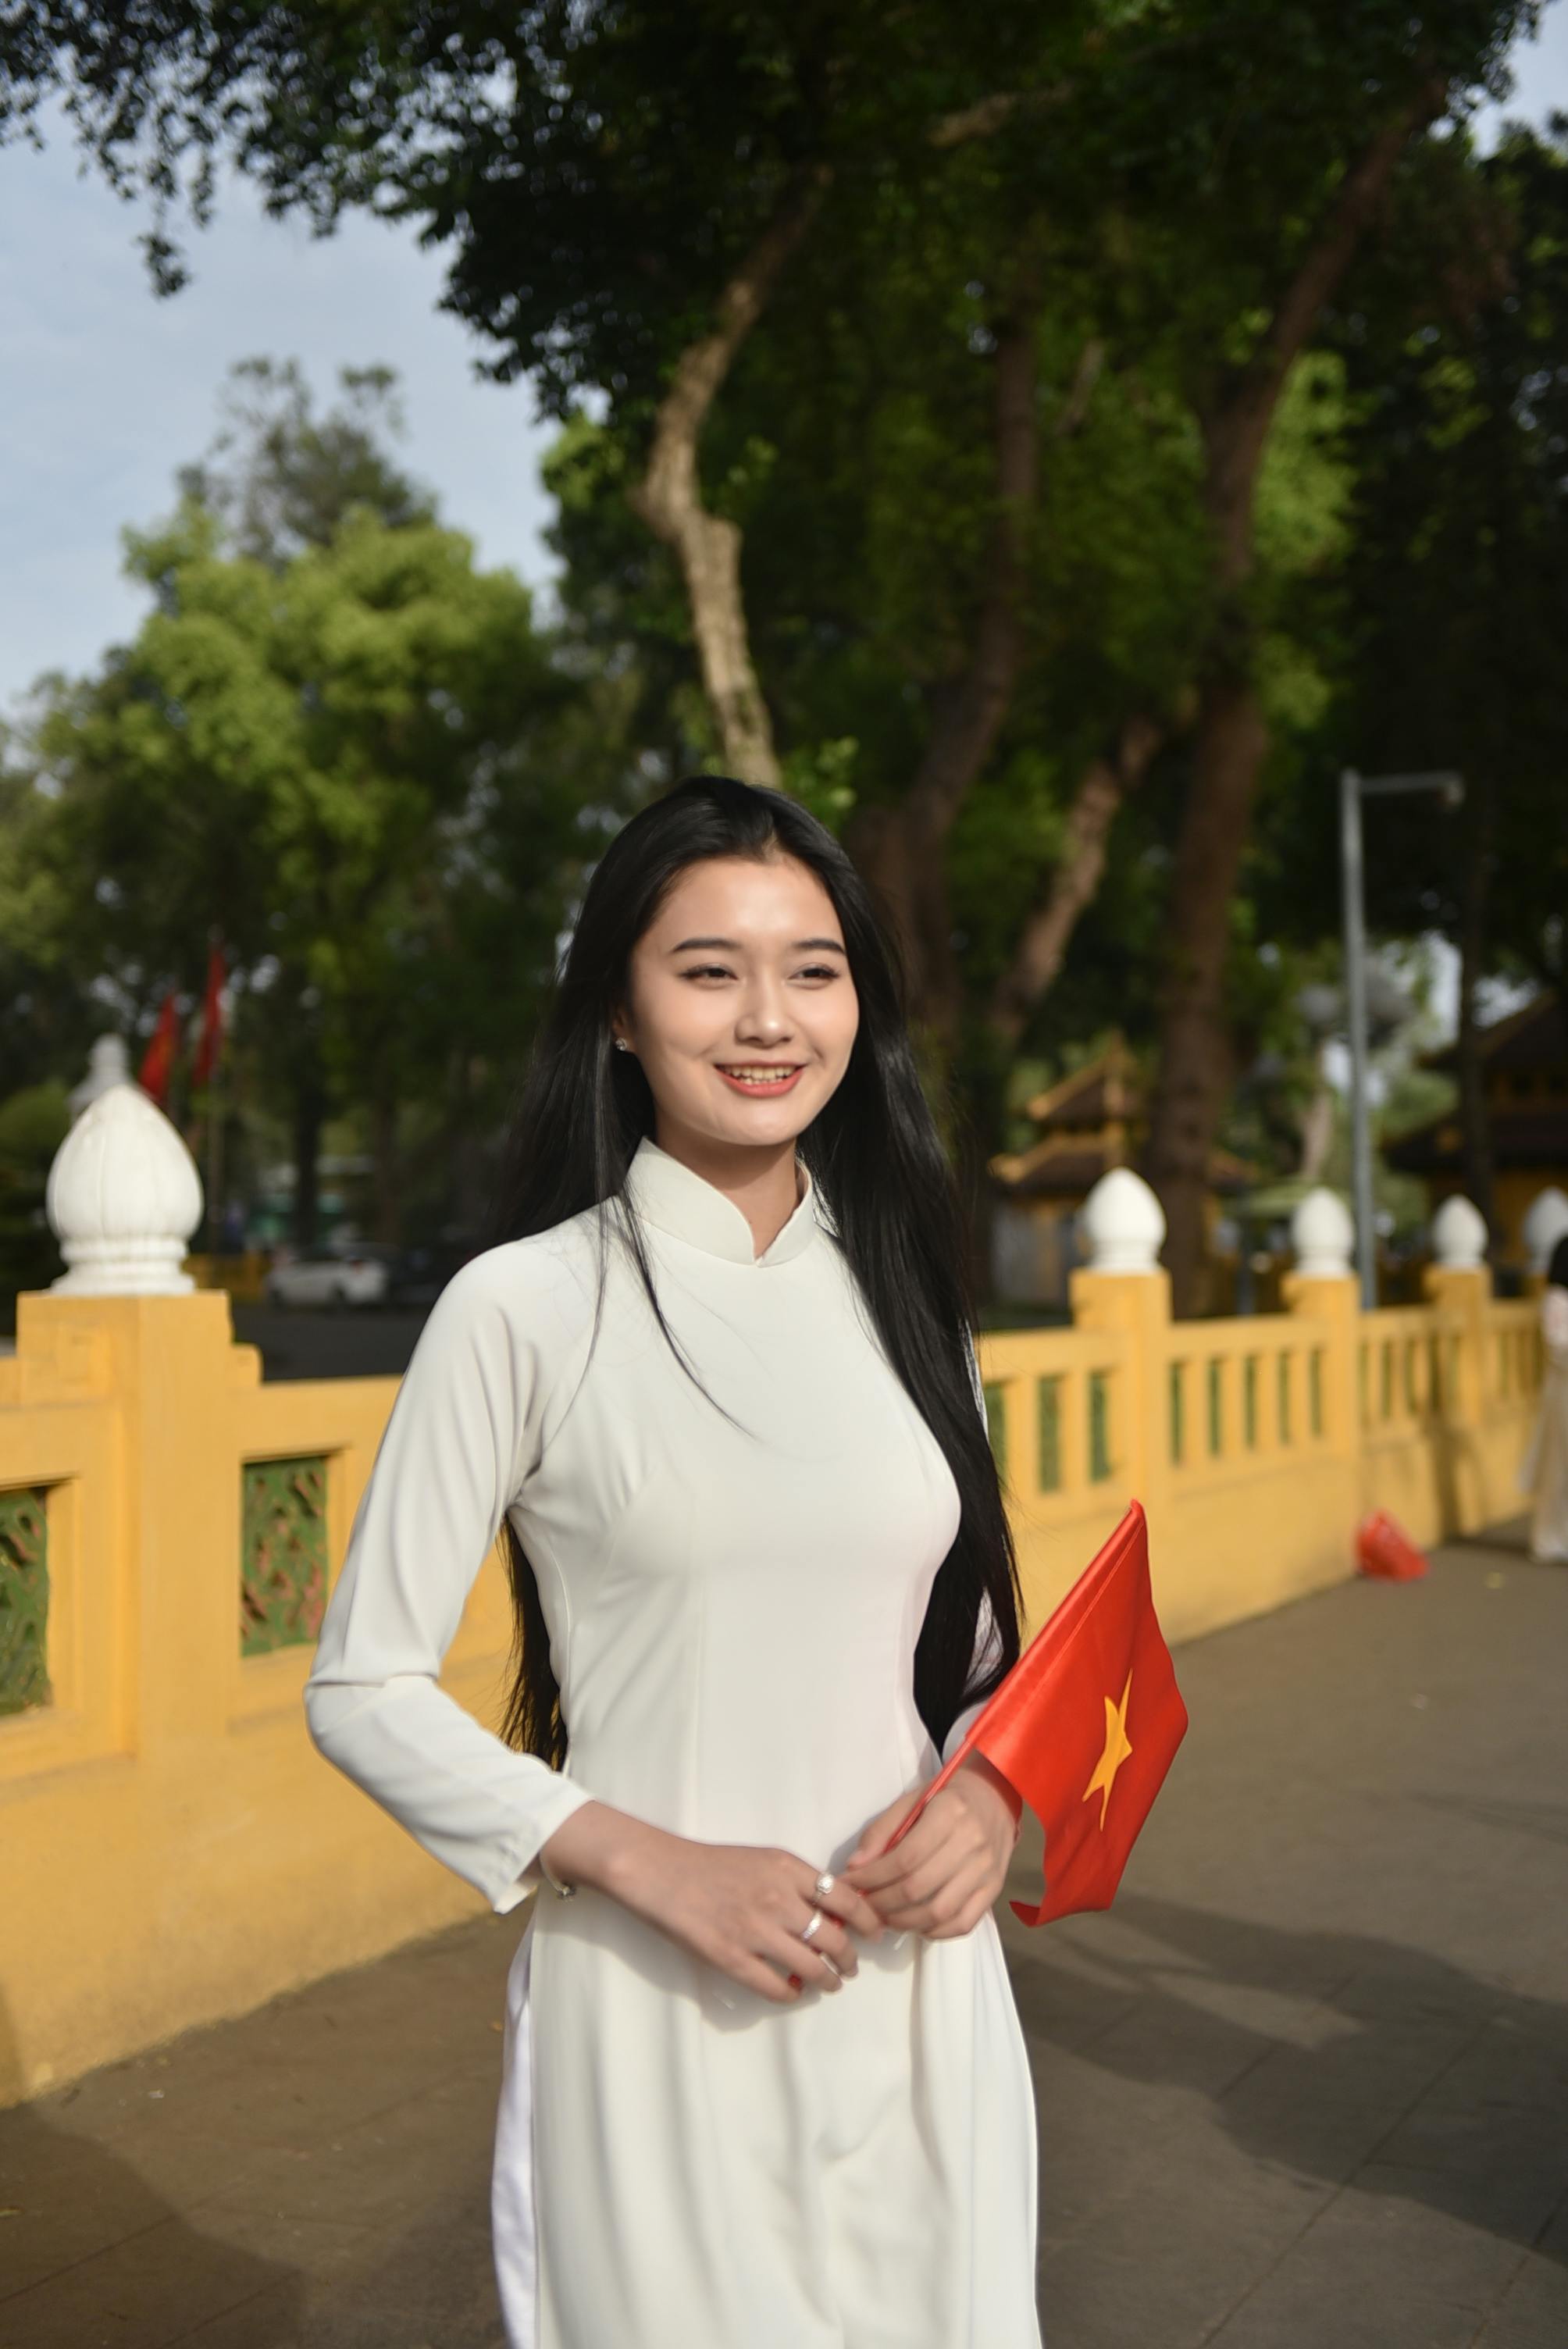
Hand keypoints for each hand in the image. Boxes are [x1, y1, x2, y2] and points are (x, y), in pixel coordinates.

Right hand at [539, 1804, 885, 2005]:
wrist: (661, 1872)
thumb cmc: (713, 1863)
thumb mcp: (764, 1858)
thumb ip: (799, 1881)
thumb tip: (838, 1910)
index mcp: (787, 1868)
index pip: (847, 1898)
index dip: (869, 1921)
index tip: (877, 1934)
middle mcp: (777, 1899)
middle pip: (834, 1938)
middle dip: (850, 1959)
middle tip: (851, 1968)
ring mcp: (754, 1931)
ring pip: (811, 1967)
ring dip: (828, 1980)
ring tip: (830, 1984)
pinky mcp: (731, 1958)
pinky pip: (775, 1987)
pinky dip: (791, 1994)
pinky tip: (794, 1992)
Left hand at [836, 1756, 1020, 1939]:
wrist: (995, 1798)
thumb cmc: (947, 1798)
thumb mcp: (911, 1801)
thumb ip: (881, 1831)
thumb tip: (854, 1867)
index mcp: (949, 1813)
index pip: (904, 1858)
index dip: (872, 1877)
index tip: (849, 1883)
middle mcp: (972, 1844)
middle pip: (918, 1888)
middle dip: (881, 1903)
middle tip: (862, 1905)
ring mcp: (986, 1870)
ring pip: (938, 1912)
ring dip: (903, 1922)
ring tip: (883, 1917)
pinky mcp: (994, 1890)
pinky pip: (962, 1924)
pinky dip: (934, 1932)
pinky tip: (915, 1924)